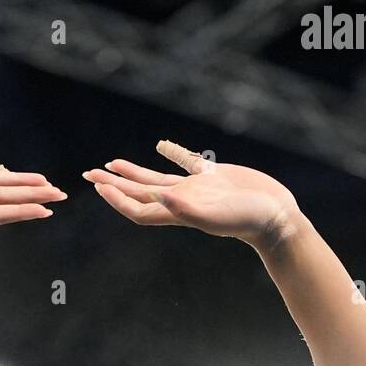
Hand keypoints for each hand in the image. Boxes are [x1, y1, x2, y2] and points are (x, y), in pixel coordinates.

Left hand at [82, 140, 300, 248]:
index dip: (117, 199)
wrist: (276, 218)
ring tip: (112, 164)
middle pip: (139, 194)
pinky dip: (174, 153)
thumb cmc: (248, 220)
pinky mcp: (214, 176)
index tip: (99, 186)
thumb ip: (186, 209)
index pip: (138, 209)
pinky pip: (188, 163)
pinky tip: (162, 145)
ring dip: (134, 173)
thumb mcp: (216, 216)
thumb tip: (159, 199)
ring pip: (157, 179)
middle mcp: (182, 201)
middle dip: (114, 184)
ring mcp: (197, 189)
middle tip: (90, 174)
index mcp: (178, 212)